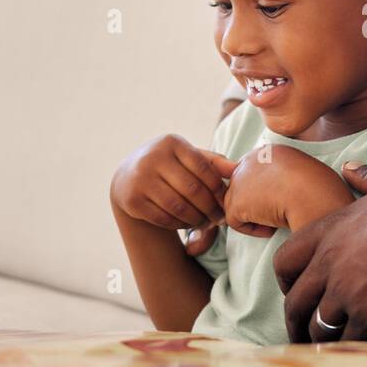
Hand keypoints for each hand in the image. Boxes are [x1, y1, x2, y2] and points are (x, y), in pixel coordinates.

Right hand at [110, 134, 226, 237]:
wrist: (128, 176)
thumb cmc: (170, 166)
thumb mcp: (189, 157)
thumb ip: (214, 163)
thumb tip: (239, 168)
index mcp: (172, 142)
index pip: (203, 168)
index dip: (218, 188)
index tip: (226, 202)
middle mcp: (153, 157)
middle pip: (192, 189)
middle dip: (210, 208)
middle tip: (219, 218)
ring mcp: (140, 179)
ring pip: (178, 207)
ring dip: (196, 219)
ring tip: (205, 222)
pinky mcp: (132, 200)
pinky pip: (164, 218)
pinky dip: (179, 224)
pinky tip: (187, 224)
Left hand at [212, 144, 353, 239]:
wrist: (315, 196)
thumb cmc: (322, 190)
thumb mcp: (304, 175)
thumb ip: (284, 178)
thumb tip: (276, 195)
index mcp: (270, 151)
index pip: (255, 171)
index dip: (265, 191)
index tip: (283, 201)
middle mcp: (251, 159)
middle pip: (242, 187)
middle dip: (256, 202)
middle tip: (280, 212)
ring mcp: (240, 179)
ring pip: (237, 204)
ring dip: (256, 216)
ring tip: (279, 220)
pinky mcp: (236, 201)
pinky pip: (235, 222)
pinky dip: (253, 230)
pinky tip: (273, 228)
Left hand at [273, 151, 366, 342]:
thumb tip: (350, 170)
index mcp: (336, 227)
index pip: (288, 258)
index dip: (287, 279)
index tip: (294, 290)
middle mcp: (333, 261)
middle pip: (295, 300)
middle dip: (295, 320)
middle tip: (302, 332)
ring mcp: (349, 292)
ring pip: (319, 327)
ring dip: (322, 338)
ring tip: (328, 349)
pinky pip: (349, 343)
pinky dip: (350, 349)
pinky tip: (356, 353)